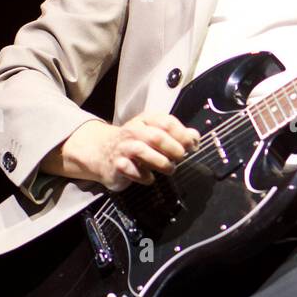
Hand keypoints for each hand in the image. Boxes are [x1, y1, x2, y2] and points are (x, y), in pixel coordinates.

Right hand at [64, 113, 200, 190]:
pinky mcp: (117, 164)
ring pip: (143, 151)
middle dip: (174, 149)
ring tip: (170, 169)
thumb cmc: (135, 143)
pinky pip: (132, 170)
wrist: (102, 152)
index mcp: (146, 120)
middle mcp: (133, 131)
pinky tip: (150, 177)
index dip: (182, 135)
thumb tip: (195, 137)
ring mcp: (123, 147)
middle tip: (181, 158)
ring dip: (162, 163)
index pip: (167, 122)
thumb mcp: (155, 132)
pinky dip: (145, 176)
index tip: (191, 146)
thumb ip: (177, 134)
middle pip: (157, 136)